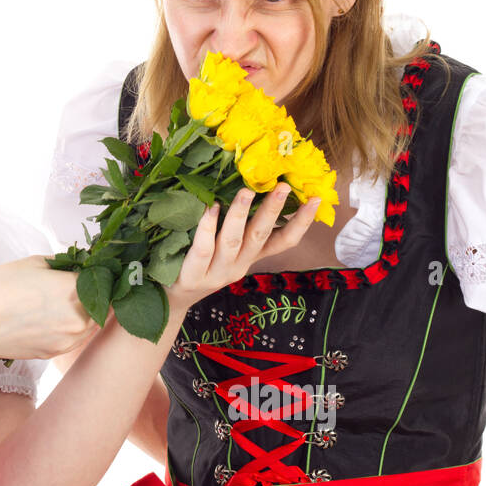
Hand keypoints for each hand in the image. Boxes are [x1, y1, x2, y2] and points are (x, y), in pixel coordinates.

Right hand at [0, 254, 101, 364]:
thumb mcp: (34, 262)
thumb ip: (64, 264)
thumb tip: (80, 264)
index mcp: (77, 291)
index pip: (106, 281)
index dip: (105, 273)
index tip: (98, 268)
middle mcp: (79, 320)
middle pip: (104, 305)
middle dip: (98, 294)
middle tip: (83, 282)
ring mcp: (68, 341)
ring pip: (91, 325)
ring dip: (87, 312)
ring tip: (66, 299)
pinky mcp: (55, 353)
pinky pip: (74, 338)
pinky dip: (71, 327)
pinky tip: (52, 315)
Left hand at [164, 182, 320, 316]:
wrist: (170, 301)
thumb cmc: (197, 264)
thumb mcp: (225, 248)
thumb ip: (238, 225)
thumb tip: (249, 184)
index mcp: (250, 257)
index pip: (284, 242)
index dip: (301, 223)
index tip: (316, 199)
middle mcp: (238, 266)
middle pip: (261, 236)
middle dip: (273, 211)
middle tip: (283, 186)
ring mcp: (217, 273)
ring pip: (233, 241)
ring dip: (241, 214)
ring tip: (247, 190)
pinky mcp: (193, 278)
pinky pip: (203, 249)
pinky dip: (208, 227)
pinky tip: (210, 207)